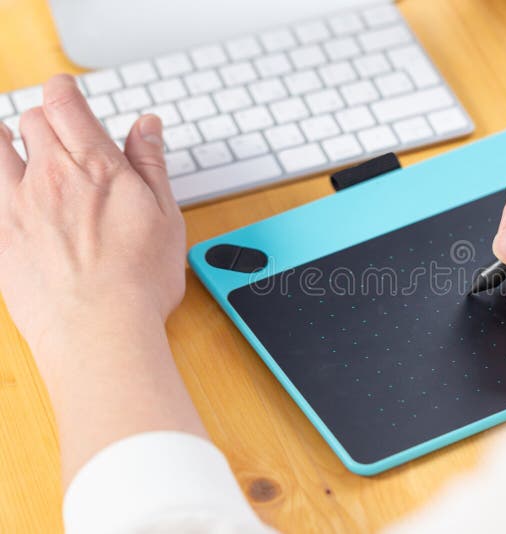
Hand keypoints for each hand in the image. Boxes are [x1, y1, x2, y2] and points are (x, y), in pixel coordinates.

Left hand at [0, 74, 184, 353]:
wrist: (99, 330)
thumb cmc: (139, 279)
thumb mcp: (165, 216)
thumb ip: (151, 164)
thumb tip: (147, 126)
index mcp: (95, 167)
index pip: (65, 103)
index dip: (64, 91)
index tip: (69, 95)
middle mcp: (50, 177)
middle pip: (33, 123)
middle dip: (46, 120)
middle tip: (58, 132)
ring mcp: (17, 206)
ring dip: (7, 140)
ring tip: (14, 144)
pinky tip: (5, 185)